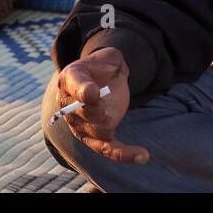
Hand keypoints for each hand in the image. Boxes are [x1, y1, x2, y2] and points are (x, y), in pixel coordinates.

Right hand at [55, 47, 149, 163]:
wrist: (104, 77)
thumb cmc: (104, 66)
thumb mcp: (107, 57)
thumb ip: (108, 62)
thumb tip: (102, 83)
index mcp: (69, 79)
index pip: (74, 86)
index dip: (83, 91)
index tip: (92, 93)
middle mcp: (70, 105)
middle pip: (83, 113)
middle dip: (96, 112)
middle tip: (105, 110)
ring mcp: (82, 124)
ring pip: (98, 131)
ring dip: (110, 126)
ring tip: (135, 139)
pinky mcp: (97, 137)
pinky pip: (107, 148)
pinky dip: (124, 154)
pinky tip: (142, 156)